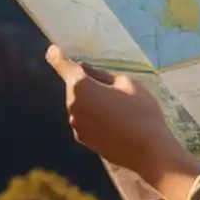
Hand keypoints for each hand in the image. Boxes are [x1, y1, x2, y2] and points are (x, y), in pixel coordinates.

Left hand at [45, 45, 199, 199]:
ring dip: (92, 101)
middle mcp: (73, 106)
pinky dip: (94, 116)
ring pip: (80, 104)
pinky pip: (85, 119)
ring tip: (119, 107)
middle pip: (75, 87)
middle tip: (114, 87)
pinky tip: (115, 121)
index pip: (64, 67)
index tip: (53, 49)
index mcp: (82, 88)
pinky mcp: (82, 139)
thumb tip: (88, 72)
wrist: (147, 150)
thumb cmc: (140, 111)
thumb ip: (103, 76)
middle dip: (88, 83)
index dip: (58, 56)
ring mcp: (76, 125)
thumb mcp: (127, 84)